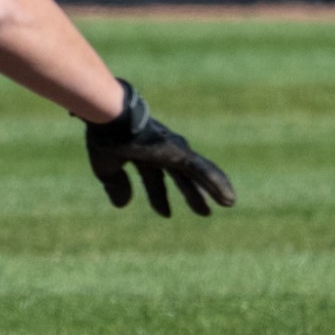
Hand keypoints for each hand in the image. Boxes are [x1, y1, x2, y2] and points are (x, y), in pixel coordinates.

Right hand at [84, 81, 236, 216]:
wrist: (111, 120)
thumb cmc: (105, 138)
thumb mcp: (107, 168)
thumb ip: (116, 184)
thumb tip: (122, 205)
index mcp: (141, 153)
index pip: (154, 178)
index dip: (159, 196)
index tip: (166, 214)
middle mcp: (161, 151)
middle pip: (181, 177)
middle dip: (191, 193)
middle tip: (205, 211)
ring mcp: (173, 151)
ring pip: (197, 173)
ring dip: (212, 189)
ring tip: (229, 203)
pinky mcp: (181, 153)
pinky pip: (203, 171)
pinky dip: (217, 184)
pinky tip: (229, 198)